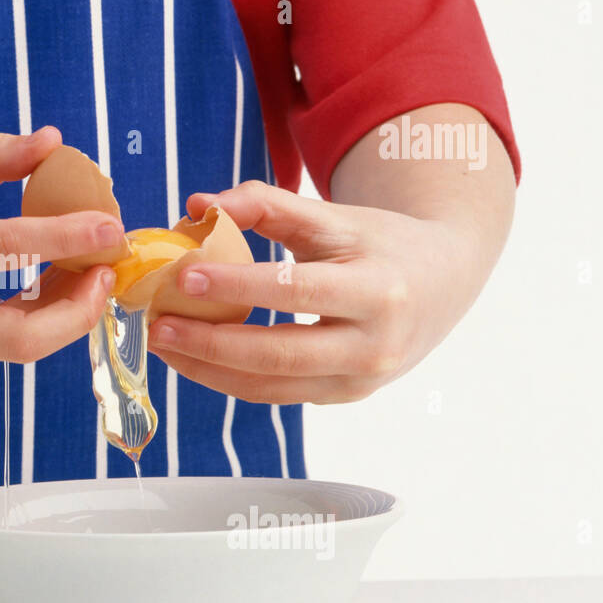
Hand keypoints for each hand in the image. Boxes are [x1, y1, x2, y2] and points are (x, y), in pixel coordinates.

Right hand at [0, 127, 118, 370]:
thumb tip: (54, 141)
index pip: (1, 248)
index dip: (61, 237)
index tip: (108, 225)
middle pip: (19, 338)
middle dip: (78, 312)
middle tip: (105, 272)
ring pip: (22, 348)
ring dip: (68, 312)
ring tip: (84, 270)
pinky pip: (11, 345)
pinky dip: (43, 315)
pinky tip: (51, 284)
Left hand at [146, 180, 491, 403]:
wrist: (444, 284)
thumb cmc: (382, 243)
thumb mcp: (334, 215)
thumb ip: (267, 204)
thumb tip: (198, 204)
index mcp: (379, 291)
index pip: (296, 291)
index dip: (238, 286)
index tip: (184, 276)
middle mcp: (375, 346)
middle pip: (279, 354)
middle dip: (210, 343)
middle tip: (158, 325)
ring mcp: (360, 381)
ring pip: (271, 387)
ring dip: (208, 369)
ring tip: (163, 341)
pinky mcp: (342, 397)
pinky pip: (275, 394)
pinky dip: (227, 378)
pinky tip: (192, 356)